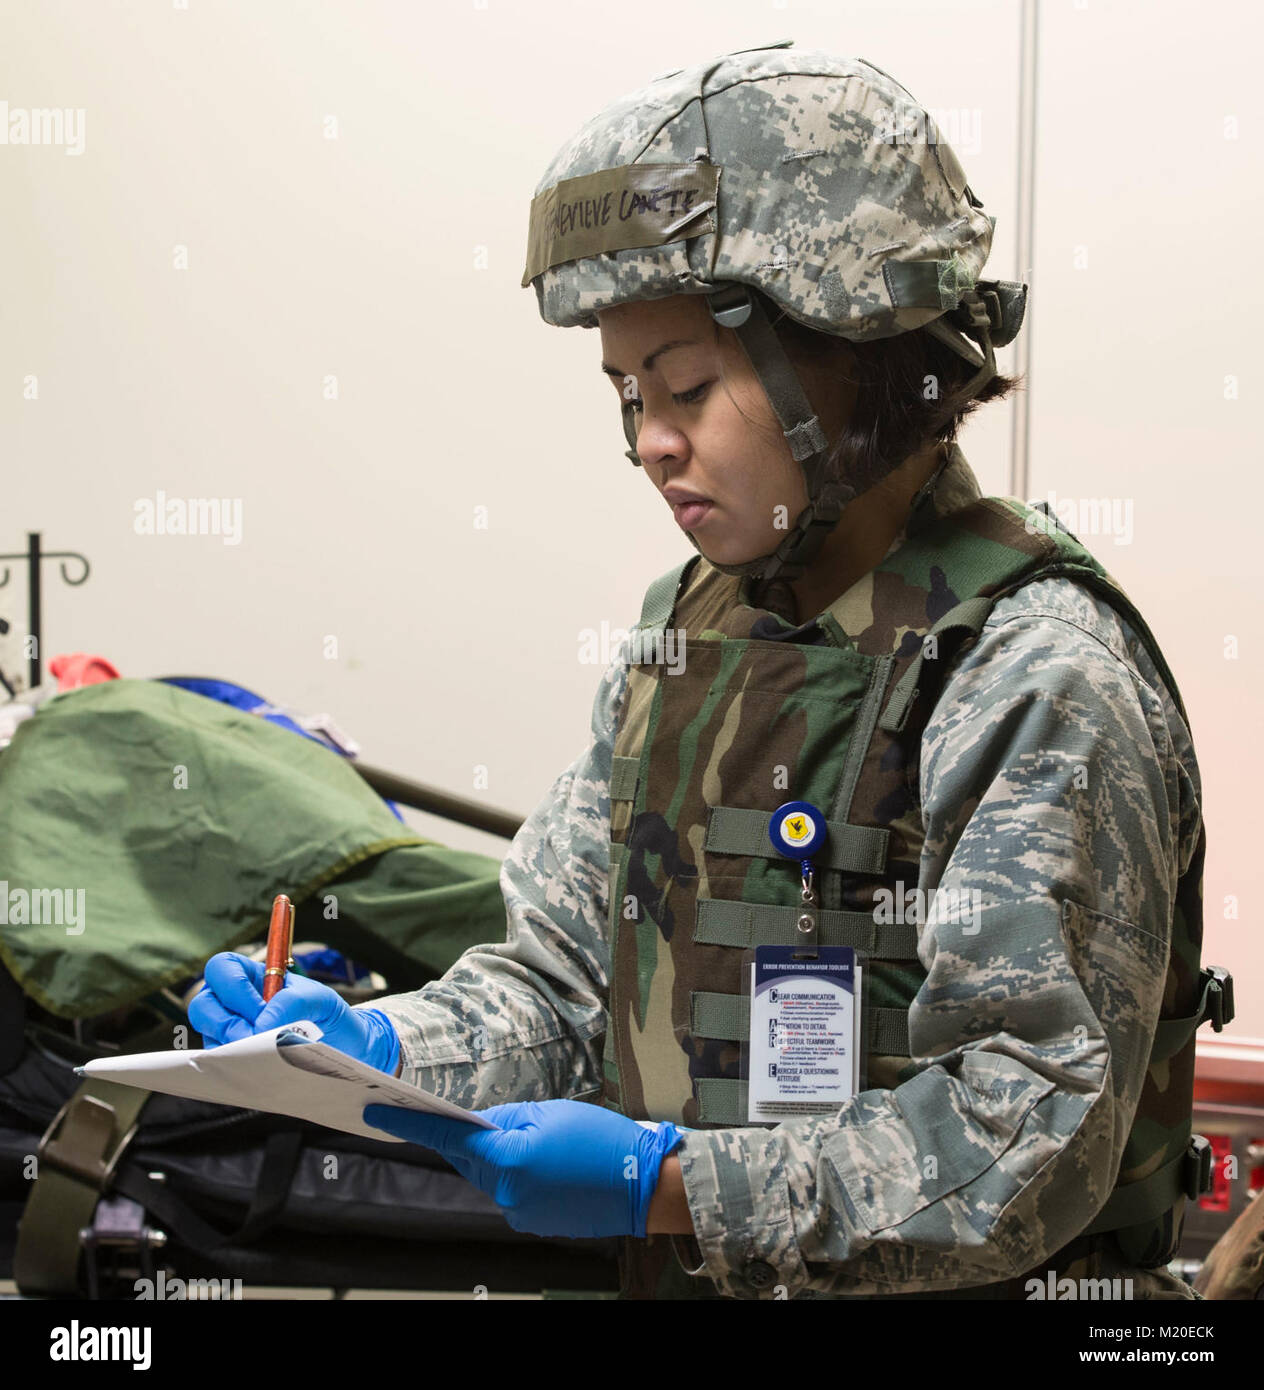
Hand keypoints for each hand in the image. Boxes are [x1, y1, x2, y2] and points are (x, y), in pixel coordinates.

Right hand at [188, 951, 399, 1073]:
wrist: (345, 1052)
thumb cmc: (329, 1018)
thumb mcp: (320, 999)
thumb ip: (294, 1001)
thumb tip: (262, 1025)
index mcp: (253, 977)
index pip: (222, 968)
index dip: (233, 986)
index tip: (261, 1006)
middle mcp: (234, 1004)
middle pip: (202, 1004)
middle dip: (227, 1021)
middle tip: (257, 1036)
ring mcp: (229, 1033)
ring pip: (208, 1036)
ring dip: (233, 1046)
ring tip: (267, 1053)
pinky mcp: (232, 1061)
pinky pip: (218, 1064)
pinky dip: (236, 1066)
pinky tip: (261, 1069)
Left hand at [363, 1099, 682, 1238]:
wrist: (643, 1184)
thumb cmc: (601, 1140)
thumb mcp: (550, 1112)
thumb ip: (507, 1119)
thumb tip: (481, 1127)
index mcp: (508, 1159)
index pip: (448, 1138)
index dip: (409, 1124)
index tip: (377, 1114)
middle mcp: (506, 1193)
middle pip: (469, 1159)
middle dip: (473, 1138)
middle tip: (501, 1119)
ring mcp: (518, 1212)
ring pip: (491, 1176)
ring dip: (503, 1156)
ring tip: (545, 1141)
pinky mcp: (532, 1222)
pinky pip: (511, 1191)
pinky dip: (520, 1174)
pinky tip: (551, 1164)